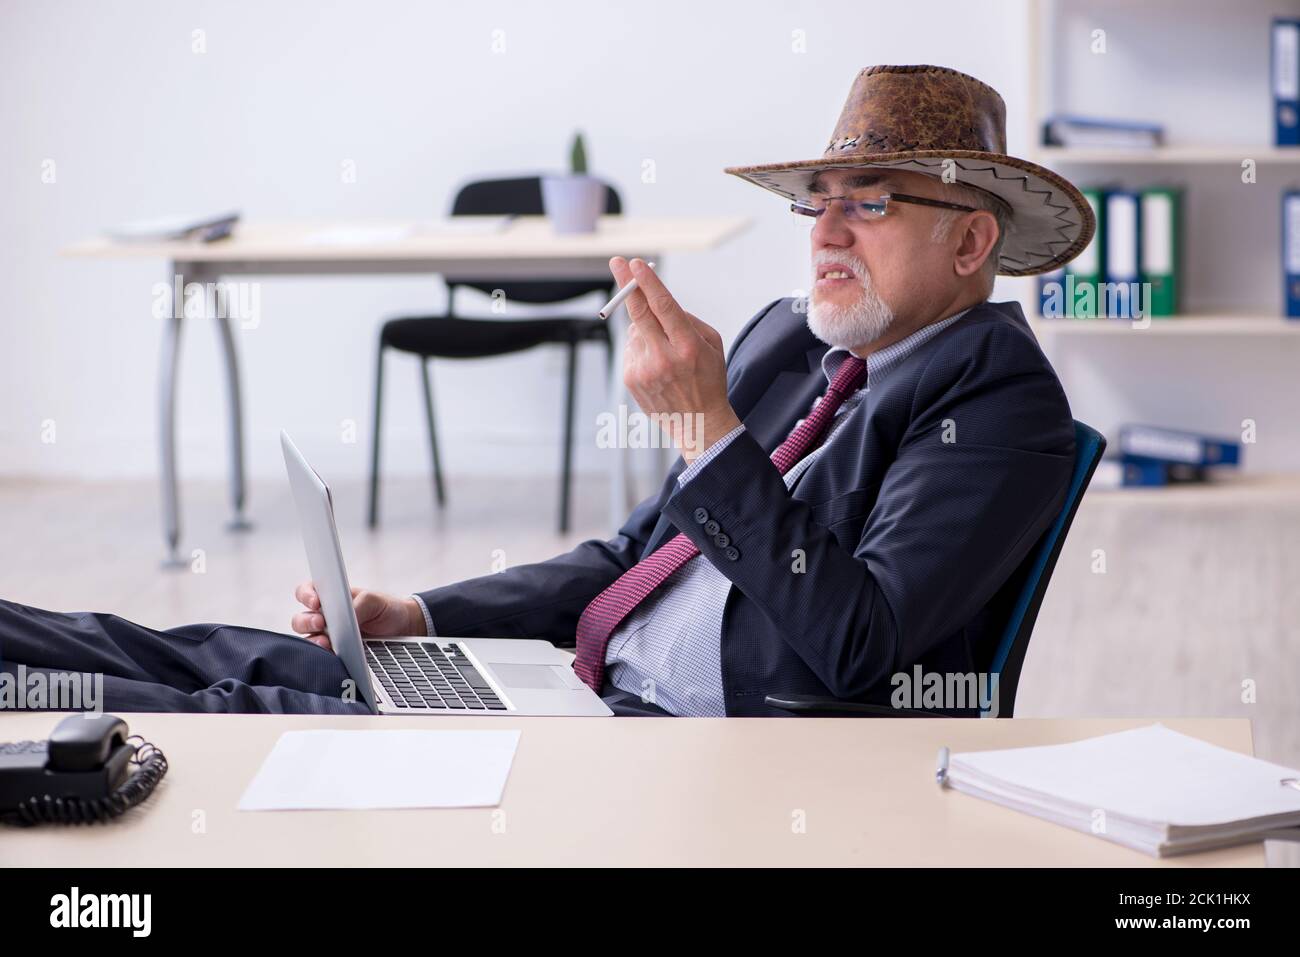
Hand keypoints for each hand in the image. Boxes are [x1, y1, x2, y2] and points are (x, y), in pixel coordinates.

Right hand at [291, 582, 425, 652]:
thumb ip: (358, 605)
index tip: (316, 602)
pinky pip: (321, 655)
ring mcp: (327, 635)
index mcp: (329, 596)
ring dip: (313, 641)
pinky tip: (333, 655)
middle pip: (301, 618)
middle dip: (307, 621)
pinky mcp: (334, 652)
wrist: (400, 628)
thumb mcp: (374, 600)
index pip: (307, 592)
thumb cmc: (384, 608)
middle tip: (321, 623)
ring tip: (326, 643)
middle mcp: (324, 615)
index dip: (306, 596)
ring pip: (307, 638)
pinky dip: (323, 655)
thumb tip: (347, 617)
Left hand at [612, 257, 741, 462]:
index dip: (648, 283)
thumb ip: (686, 319)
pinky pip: (631, 348)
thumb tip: (656, 301)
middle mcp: (664, 358)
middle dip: (627, 284)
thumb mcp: (712, 345)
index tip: (636, 264)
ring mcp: (644, 370)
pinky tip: (656, 365)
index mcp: (688, 346)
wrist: (698, 424)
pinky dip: (640, 347)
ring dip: (645, 329)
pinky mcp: (630, 378)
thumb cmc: (709, 378)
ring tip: (664, 352)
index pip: (664, 307)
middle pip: (639, 313)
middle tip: (617, 261)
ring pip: (635, 330)